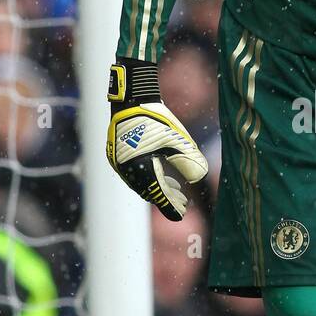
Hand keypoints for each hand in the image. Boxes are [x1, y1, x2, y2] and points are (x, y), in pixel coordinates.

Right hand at [106, 60, 207, 220]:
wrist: (132, 100)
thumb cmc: (157, 119)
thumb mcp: (178, 140)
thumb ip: (190, 160)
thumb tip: (199, 177)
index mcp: (141, 168)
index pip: (157, 194)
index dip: (169, 206)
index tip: (180, 215)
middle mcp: (127, 169)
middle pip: (148, 191)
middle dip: (165, 199)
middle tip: (181, 205)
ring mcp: (119, 162)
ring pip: (140, 183)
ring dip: (157, 188)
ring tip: (177, 191)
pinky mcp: (116, 155)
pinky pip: (133, 174)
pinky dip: (147, 178)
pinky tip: (161, 176)